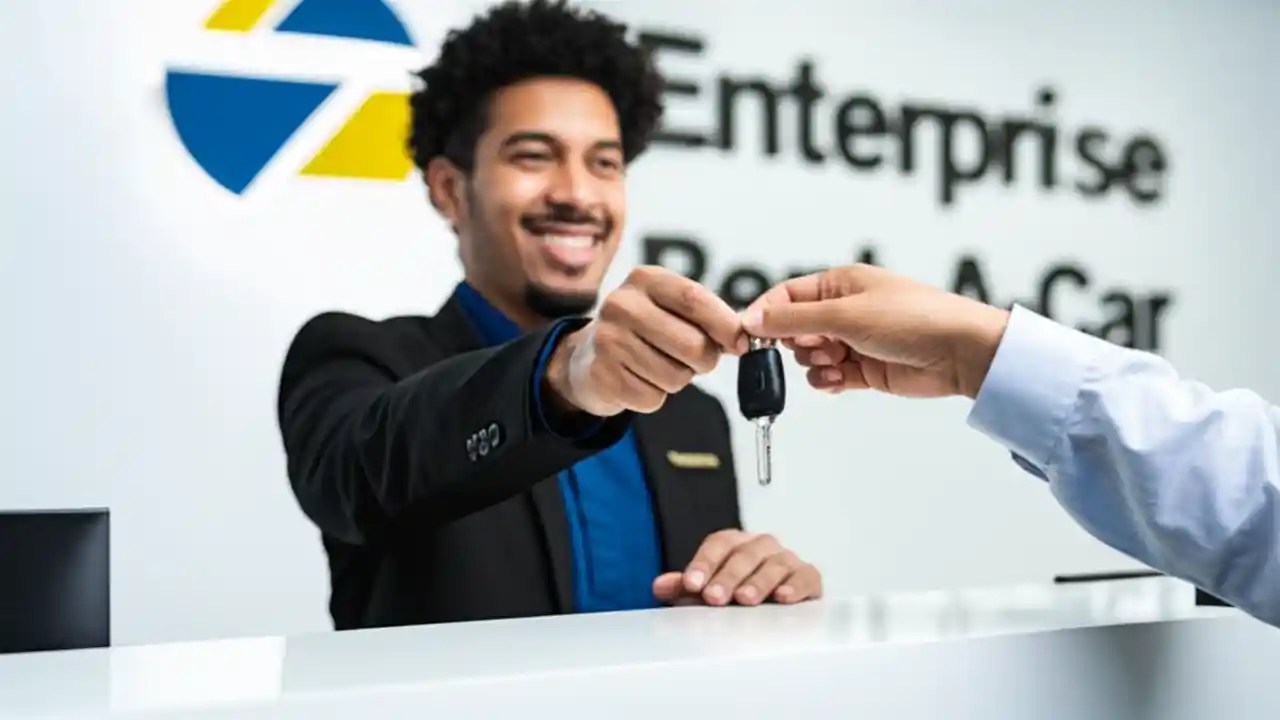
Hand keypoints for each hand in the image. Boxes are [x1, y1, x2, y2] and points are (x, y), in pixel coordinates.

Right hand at [546, 266, 747, 415]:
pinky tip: (639, 379)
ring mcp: (607, 339)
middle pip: (691, 344)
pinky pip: (652, 398)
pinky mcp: (601, 374)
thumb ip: (707, 317)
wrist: (587, 356)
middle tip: (695, 360)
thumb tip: (743, 338)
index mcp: (646, 279)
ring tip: (658, 366)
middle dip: (705, 361)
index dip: (725, 324)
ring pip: (675, 376)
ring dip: (677, 379)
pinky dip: (654, 396)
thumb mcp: (670, 309)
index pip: (695, 300)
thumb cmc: (643, 331)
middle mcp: (622, 304)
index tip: (740, 343)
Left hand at [652, 529, 821, 606]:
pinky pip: (806, 576)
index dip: (703, 563)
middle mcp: (761, 547)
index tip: (690, 583)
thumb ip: (684, 587)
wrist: (776, 603)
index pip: (718, 545)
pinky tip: (784, 597)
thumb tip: (659, 586)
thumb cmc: (738, 592)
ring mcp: (786, 560)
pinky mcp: (808, 577)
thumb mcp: (708, 591)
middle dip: (728, 576)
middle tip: (714, 597)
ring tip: (745, 599)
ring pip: (775, 564)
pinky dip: (796, 586)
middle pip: (745, 554)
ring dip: (759, 582)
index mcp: (735, 544)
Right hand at [741, 264, 1010, 398]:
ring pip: (810, 357)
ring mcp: (854, 340)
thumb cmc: (913, 319)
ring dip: (815, 366)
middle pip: (794, 329)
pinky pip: (829, 377)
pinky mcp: (864, 369)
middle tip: (815, 348)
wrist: (960, 352)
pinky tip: (841, 381)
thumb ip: (795, 319)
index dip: (766, 315)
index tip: (751, 337)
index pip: (786, 297)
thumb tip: (753, 317)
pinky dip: (828, 382)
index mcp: (839, 283)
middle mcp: (844, 309)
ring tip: (837, 364)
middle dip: (795, 345)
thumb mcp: (845, 314)